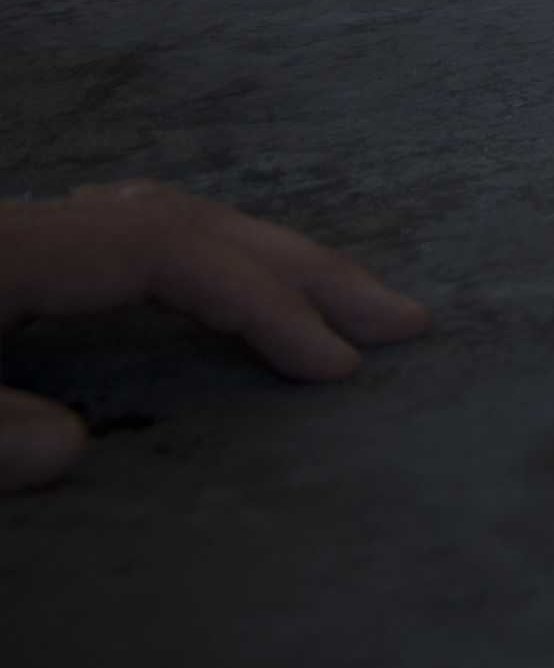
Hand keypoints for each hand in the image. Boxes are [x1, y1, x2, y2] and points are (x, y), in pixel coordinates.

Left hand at [0, 183, 425, 487]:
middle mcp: (27, 230)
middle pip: (188, 223)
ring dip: (259, 253)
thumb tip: (67, 452)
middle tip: (400, 317)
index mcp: (12, 256)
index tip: (334, 363)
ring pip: (162, 216)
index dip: (264, 302)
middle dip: (303, 268)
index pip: (171, 252)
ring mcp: (19, 235)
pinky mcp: (8, 253)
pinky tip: (219, 274)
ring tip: (336, 295)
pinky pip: (126, 229)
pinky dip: (199, 249)